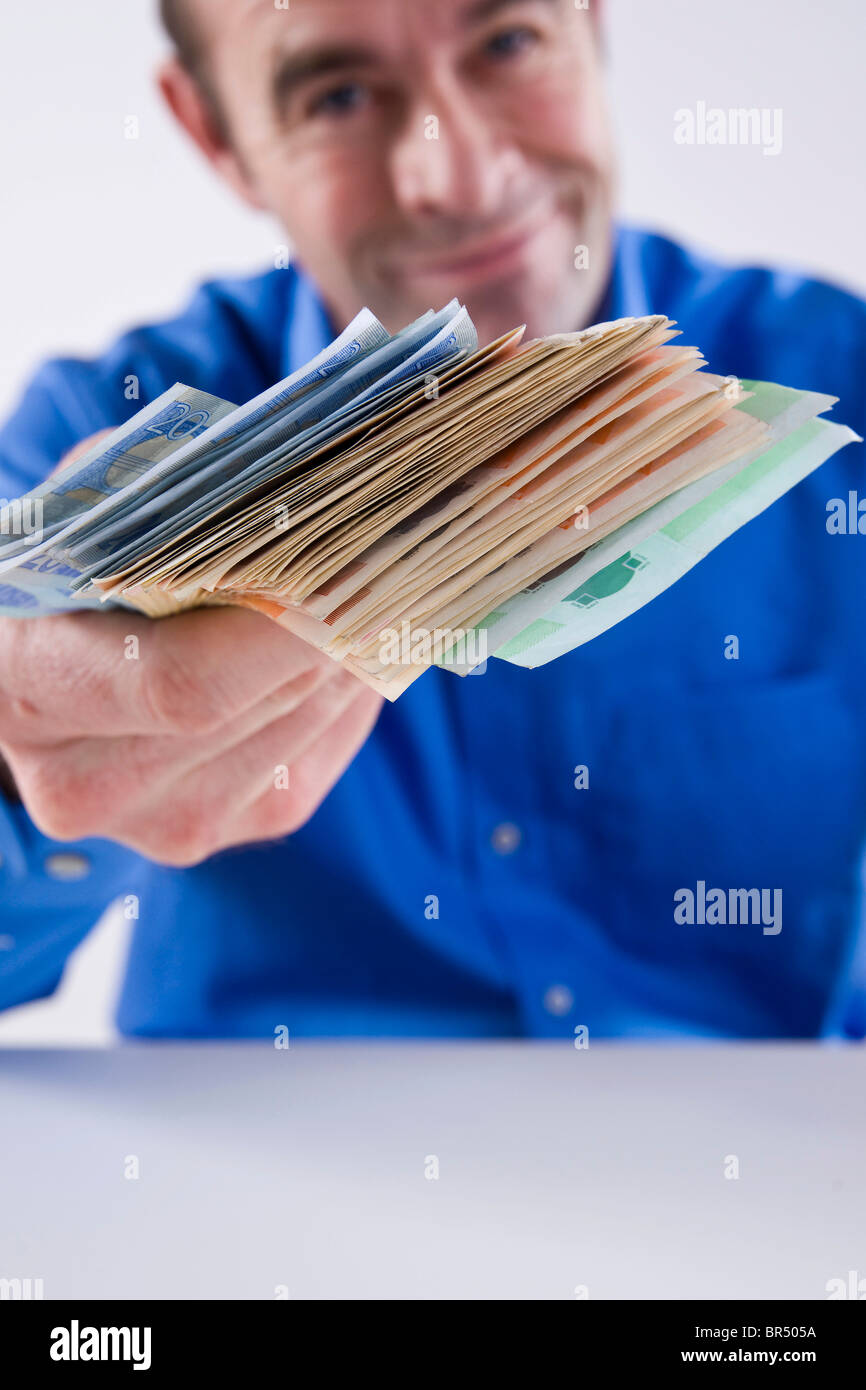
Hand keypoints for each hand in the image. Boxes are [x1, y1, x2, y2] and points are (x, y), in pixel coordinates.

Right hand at [0, 435, 381, 864]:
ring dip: (355, 644)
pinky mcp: (237, 825)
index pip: (185, 683)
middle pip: (262, 702)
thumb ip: (169, 501)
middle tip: (395, 540)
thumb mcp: (88, 518)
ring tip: (380, 570)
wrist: (52, 671)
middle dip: (338, 615)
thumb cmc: (73, 571)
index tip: (350, 553)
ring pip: (305, 720)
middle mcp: (88, 786)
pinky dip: (348, 681)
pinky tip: (346, 631)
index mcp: (29, 695)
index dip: (283, 625)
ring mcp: (168, 824)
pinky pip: (323, 744)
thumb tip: (300, 488)